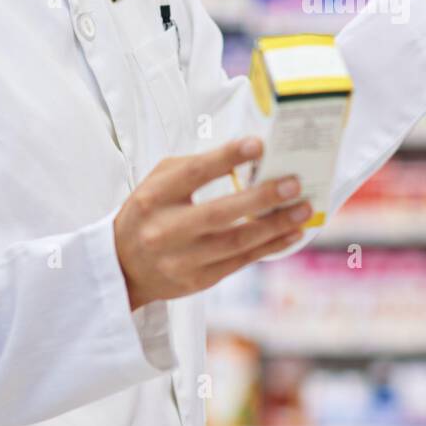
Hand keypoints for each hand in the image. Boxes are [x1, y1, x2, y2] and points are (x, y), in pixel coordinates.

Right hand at [113, 137, 311, 309]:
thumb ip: (196, 166)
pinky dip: (271, 246)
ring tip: (303, 208)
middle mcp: (165, 230)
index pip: (192, 174)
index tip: (258, 144)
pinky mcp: (198, 280)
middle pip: (218, 213)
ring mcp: (182, 260)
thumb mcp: (158, 181)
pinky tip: (292, 233)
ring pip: (236, 241)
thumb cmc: (150, 212)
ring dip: (275, 225)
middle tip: (294, 183)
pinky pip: (242, 261)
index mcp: (154, 197)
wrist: (122, 266)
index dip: (226, 158)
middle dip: (261, 198)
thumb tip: (247, 156)